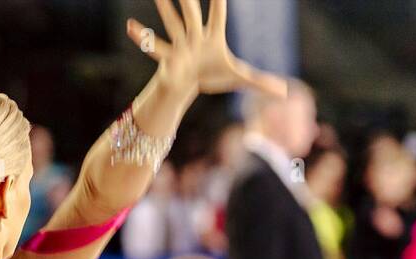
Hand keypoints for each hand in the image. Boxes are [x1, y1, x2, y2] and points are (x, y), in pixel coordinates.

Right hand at [127, 0, 287, 97]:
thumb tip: (285, 91)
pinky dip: (141, 38)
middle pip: (192, 12)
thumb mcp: (239, 79)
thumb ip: (262, 82)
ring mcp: (181, 44)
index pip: (218, 12)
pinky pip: (154, 47)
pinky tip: (130, 27)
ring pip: (172, 23)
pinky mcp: (169, 57)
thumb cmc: (213, 74)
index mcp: (213, 36)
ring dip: (164, 8)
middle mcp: (195, 35)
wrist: (189, 82)